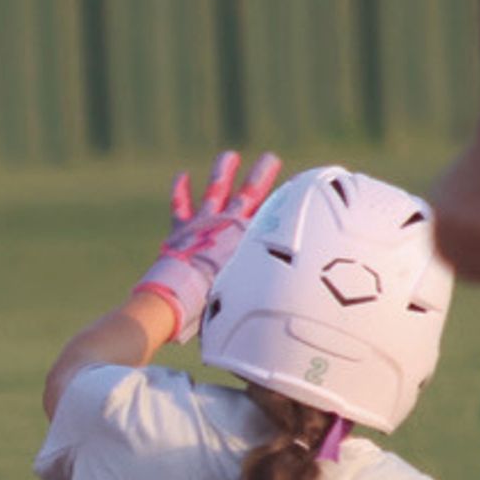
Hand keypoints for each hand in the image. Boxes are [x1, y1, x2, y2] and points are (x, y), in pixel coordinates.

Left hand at [135, 149, 281, 342]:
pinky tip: (181, 176)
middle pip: (249, 194)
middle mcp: (228, 227)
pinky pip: (180, 208)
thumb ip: (261, 295)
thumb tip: (289, 323)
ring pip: (215, 191)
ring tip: (228, 156)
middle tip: (271, 159)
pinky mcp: (182, 230)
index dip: (285, 202)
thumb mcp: (244, 296)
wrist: (180, 298)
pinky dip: (180, 193)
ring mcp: (204, 225)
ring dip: (222, 173)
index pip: (271, 215)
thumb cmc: (214, 302)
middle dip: (260, 176)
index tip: (299, 187)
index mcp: (247, 240)